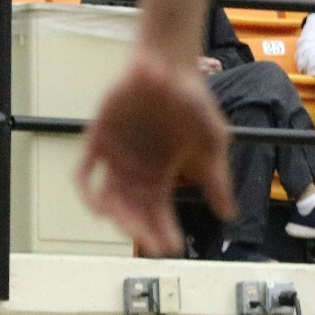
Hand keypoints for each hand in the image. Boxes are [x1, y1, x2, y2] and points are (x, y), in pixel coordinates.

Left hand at [77, 51, 233, 255]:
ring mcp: (114, 158)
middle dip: (142, 229)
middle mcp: (134, 171)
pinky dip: (88, 191)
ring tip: (130, 227)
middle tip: (152, 243)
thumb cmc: (192, 103)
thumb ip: (216, 177)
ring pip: (109, 197)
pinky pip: (84, 172)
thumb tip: (229, 215)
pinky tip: (100, 206)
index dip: (163, 231)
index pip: (158, 212)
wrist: (168, 66)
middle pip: (133, 210)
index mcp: (160, 175)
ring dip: (118, 215)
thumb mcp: (212, 143)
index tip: (171, 248)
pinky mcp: (97, 141)